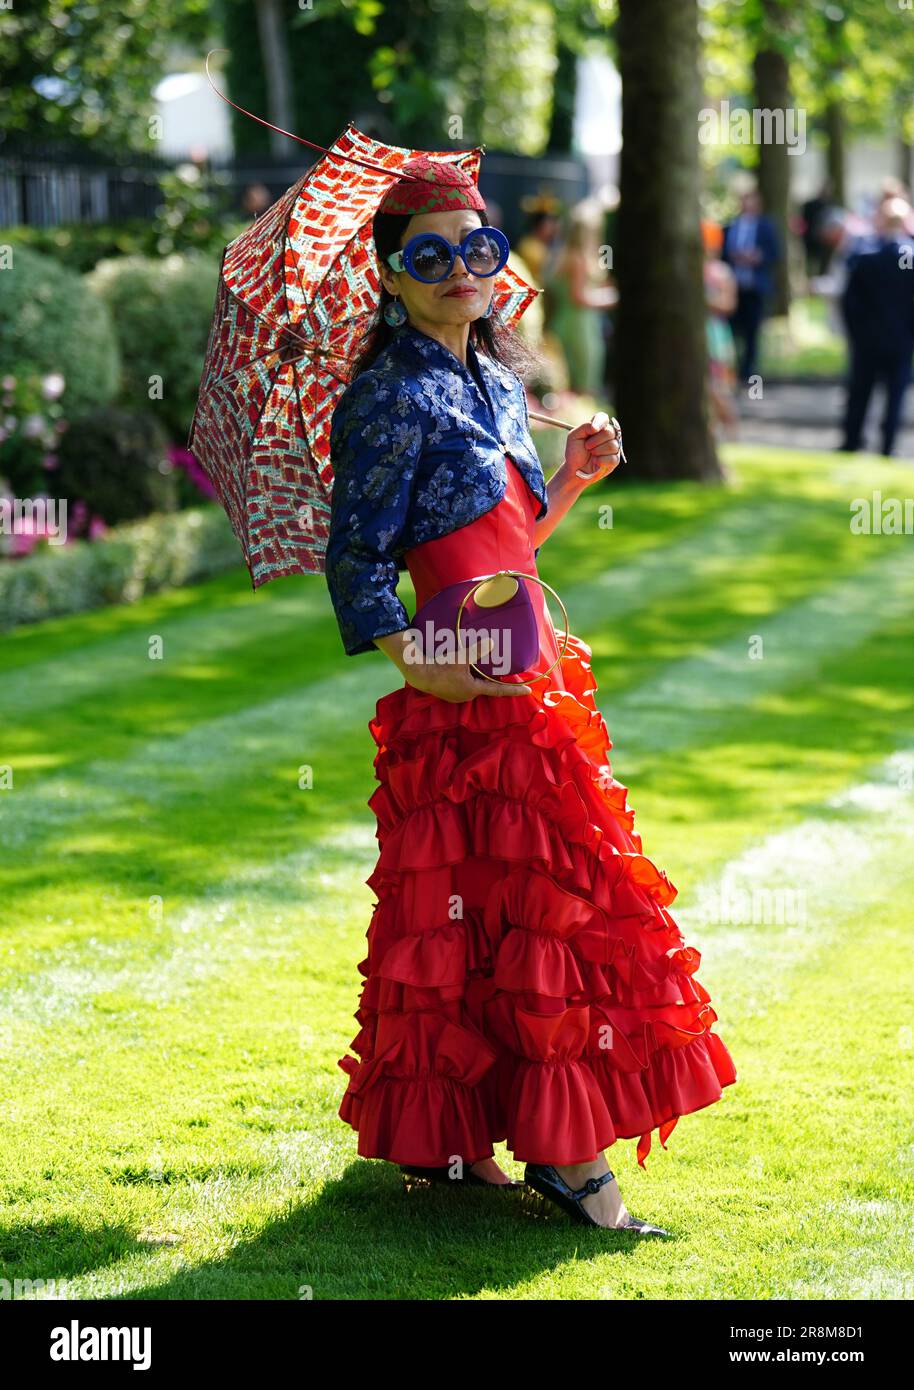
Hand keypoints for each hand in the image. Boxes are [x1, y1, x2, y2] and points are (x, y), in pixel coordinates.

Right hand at [375, 629, 531, 701]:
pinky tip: (463, 670)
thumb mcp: (461, 657)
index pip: (499, 691)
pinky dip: (468, 678)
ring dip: (478, 679)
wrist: (419, 673)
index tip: (528, 691)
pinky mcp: (449, 692)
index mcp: (473, 689)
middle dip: (492, 680)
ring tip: (477, 669)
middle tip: (500, 671)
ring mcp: (457, 696)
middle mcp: (467, 695)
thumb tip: (492, 643)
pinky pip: (464, 685)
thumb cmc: (441, 666)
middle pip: (485, 687)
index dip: (514, 690)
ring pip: (474, 686)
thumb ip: (477, 651)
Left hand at [562, 411, 623, 486]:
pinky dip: (601, 461)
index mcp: (598, 427)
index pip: (603, 418)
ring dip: (597, 451)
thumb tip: (596, 428)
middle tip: (587, 447)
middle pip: (609, 432)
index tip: (593, 430)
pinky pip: (612, 458)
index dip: (600, 422)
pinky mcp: (615, 460)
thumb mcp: (574, 436)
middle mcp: (608, 436)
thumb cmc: (575, 452)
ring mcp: (613, 448)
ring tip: (591, 454)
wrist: (575, 469)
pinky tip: (595, 462)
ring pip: (612, 445)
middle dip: (595, 441)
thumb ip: (585, 427)